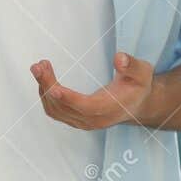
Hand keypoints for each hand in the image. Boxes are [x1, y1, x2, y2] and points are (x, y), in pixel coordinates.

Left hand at [31, 52, 153, 130]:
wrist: (136, 105)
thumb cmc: (137, 87)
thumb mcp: (142, 73)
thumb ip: (132, 65)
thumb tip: (119, 58)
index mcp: (110, 108)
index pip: (86, 107)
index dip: (69, 99)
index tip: (53, 88)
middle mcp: (94, 120)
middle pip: (65, 107)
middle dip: (48, 86)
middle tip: (38, 66)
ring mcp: (82, 122)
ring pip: (56, 110)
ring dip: (44, 89)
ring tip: (39, 67)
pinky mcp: (75, 119)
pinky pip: (55, 111)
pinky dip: (45, 95)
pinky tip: (44, 78)